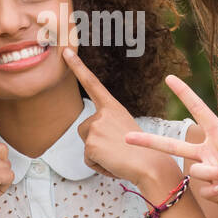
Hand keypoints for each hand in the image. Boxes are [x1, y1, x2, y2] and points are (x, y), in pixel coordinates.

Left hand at [62, 48, 175, 186]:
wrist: (150, 165)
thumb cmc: (141, 151)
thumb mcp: (125, 130)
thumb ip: (107, 127)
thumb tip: (94, 142)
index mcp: (113, 106)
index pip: (92, 83)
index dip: (78, 67)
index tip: (66, 51)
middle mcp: (102, 113)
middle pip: (84, 130)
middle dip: (95, 143)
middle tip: (119, 148)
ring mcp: (96, 127)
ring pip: (86, 145)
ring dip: (98, 155)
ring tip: (117, 156)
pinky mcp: (91, 143)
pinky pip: (88, 159)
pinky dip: (99, 166)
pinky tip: (114, 163)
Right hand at [123, 75, 217, 217]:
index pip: (200, 112)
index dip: (185, 94)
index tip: (169, 78)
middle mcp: (211, 153)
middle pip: (175, 146)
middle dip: (150, 142)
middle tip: (125, 138)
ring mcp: (210, 173)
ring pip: (192, 171)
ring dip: (207, 174)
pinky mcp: (213, 193)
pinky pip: (203, 190)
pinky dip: (214, 191)